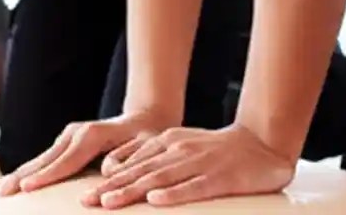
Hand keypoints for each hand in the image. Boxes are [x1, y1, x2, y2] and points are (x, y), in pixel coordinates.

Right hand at [0, 110, 172, 195]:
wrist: (145, 120)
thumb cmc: (148, 138)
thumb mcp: (146, 147)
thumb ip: (128, 158)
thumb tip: (107, 170)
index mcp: (91, 135)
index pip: (65, 161)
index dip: (46, 176)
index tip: (27, 187)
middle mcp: (74, 133)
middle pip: (44, 160)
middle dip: (22, 177)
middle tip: (1, 193)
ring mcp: (67, 137)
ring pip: (39, 160)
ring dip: (18, 175)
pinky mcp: (64, 144)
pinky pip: (43, 161)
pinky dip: (25, 172)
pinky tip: (9, 182)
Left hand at [80, 123, 295, 208]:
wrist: (260, 142)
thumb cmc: (216, 149)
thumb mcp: (179, 144)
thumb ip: (152, 155)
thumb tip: (119, 169)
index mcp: (166, 142)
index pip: (131, 164)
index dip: (107, 180)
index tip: (86, 195)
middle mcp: (178, 150)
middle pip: (139, 172)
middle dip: (111, 188)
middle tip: (87, 202)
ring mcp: (198, 162)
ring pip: (159, 178)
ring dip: (132, 191)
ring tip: (110, 202)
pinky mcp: (219, 177)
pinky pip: (194, 187)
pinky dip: (173, 194)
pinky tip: (156, 200)